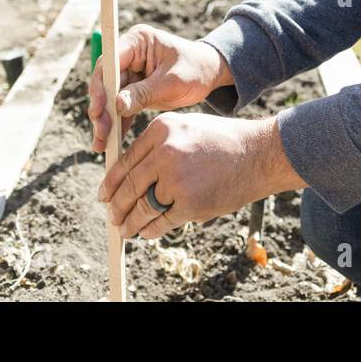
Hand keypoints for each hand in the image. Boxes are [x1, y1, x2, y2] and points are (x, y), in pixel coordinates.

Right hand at [88, 24, 231, 152]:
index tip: (98, 110)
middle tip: (100, 133)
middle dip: (101, 109)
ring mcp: (130, 71)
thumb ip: (144, 92)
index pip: (110, 62)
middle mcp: (129, 53)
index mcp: (137, 41)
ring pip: (109, 97)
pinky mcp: (133, 87)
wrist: (210, 74)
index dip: (100, 86)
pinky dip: (117, 123)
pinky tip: (112, 143)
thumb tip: (116, 105)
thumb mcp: (172, 82)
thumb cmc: (196, 69)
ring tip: (101, 144)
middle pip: (106, 82)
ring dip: (105, 120)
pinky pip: (120, 106)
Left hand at [97, 112, 302, 238]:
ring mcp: (177, 179)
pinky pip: (162, 221)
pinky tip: (146, 233)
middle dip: (117, 205)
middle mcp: (165, 152)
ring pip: (142, 207)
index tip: (103, 195)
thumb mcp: (185, 128)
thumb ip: (157, 145)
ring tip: (124, 229)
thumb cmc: (221, 141)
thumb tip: (128, 174)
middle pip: (129, 186)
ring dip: (131, 222)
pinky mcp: (190, 203)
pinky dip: (151, 230)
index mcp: (160, 129)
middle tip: (111, 216)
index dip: (111, 182)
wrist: (257, 154)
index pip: (125, 161)